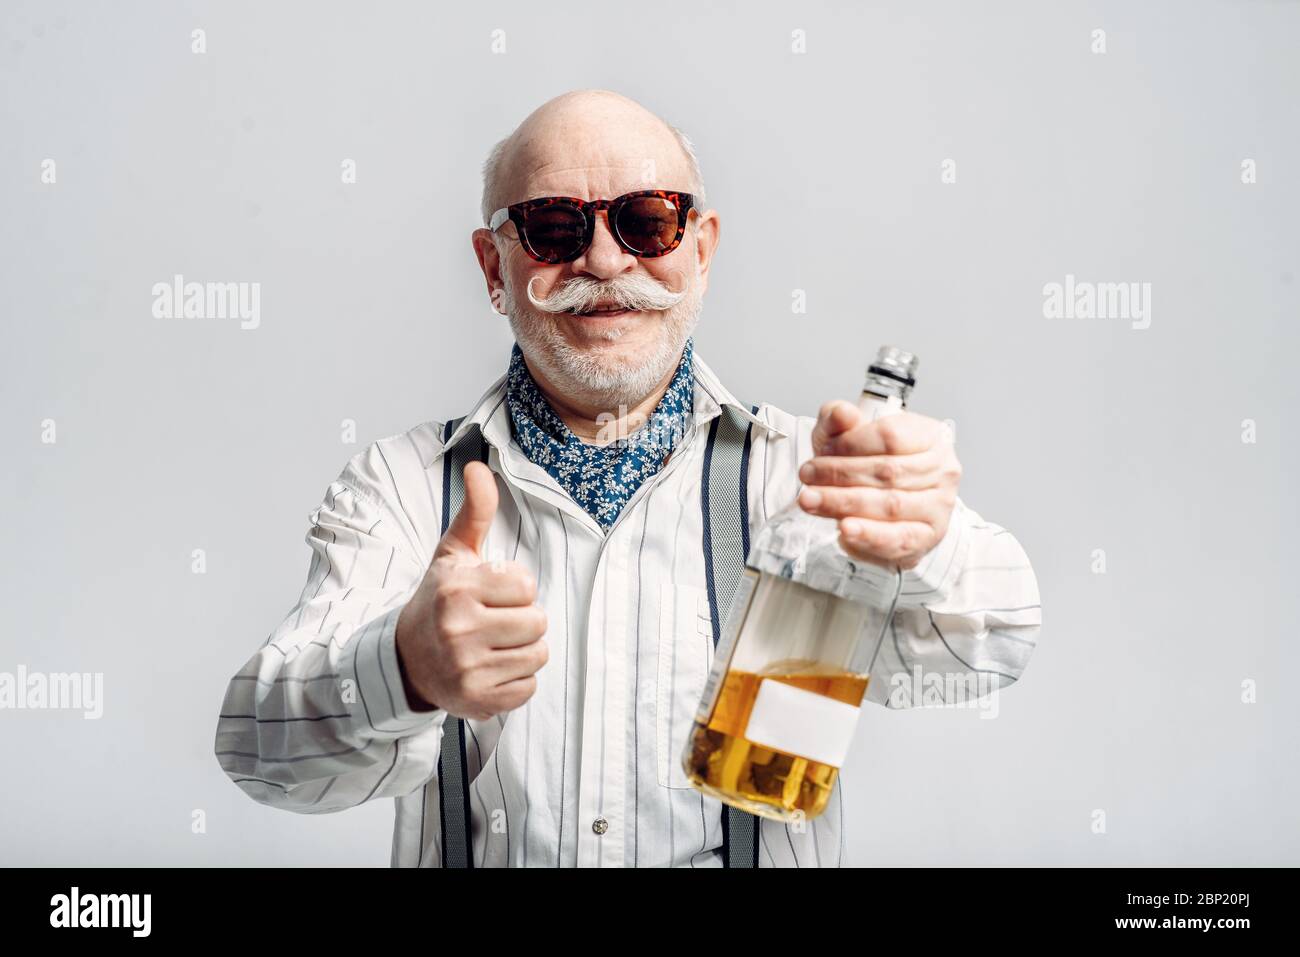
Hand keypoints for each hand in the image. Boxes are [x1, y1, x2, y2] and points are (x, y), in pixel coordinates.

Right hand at [395, 460, 547, 720]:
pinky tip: (490, 670)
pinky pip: (529, 687)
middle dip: (523, 620)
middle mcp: (458, 629)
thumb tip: (478, 466)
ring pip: (538, 654)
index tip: (492, 594)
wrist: (405, 660)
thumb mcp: (453, 555)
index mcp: (457, 589)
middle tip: (494, 622)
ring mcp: (467, 669)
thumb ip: (475, 512)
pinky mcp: (477, 701)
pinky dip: (516, 681)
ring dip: (522, 650)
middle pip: (538, 622)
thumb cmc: (439, 600)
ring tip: (494, 646)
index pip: (527, 586)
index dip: (516, 590)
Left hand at [796, 400, 961, 570]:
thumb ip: (838, 419)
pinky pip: (898, 538)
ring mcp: (939, 505)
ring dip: (844, 504)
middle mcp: (942, 470)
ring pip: (891, 505)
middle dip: (840, 474)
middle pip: (888, 471)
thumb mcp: (846, 435)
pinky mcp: (928, 537)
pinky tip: (845, 529)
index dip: (851, 443)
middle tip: (807, 477)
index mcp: (930, 436)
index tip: (821, 451)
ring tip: (812, 500)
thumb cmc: (868, 463)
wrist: (881, 502)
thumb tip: (842, 414)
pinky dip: (868, 535)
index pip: (890, 436)